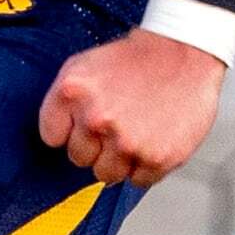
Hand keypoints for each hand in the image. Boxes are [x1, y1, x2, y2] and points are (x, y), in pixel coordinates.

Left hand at [38, 28, 224, 185]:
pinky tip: (152, 141)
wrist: (182, 53)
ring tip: (135, 133)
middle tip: (115, 126)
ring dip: (119, 160)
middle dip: (95, 146)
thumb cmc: (135, 59)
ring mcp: (126, 141)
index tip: (81, 126)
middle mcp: (96, 118)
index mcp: (71, 92)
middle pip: (79, 158)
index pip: (52, 137)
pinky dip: (145, 167)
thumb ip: (64, 103)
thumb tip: (58, 137)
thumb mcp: (84, 66)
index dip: (69, 132)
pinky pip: (138, 181)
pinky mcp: (156, 158)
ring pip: (106, 174)